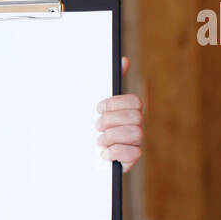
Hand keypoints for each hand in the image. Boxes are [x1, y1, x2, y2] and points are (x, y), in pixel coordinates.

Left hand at [96, 55, 143, 171]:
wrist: (84, 157)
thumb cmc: (95, 127)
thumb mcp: (99, 106)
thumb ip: (111, 84)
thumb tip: (123, 60)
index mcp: (130, 111)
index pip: (135, 101)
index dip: (115, 103)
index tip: (98, 108)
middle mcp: (136, 126)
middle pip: (136, 117)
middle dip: (111, 121)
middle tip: (97, 126)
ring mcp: (136, 143)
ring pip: (136, 133)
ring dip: (111, 137)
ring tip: (99, 142)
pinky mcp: (132, 160)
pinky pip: (134, 153)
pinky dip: (115, 153)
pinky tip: (104, 154)